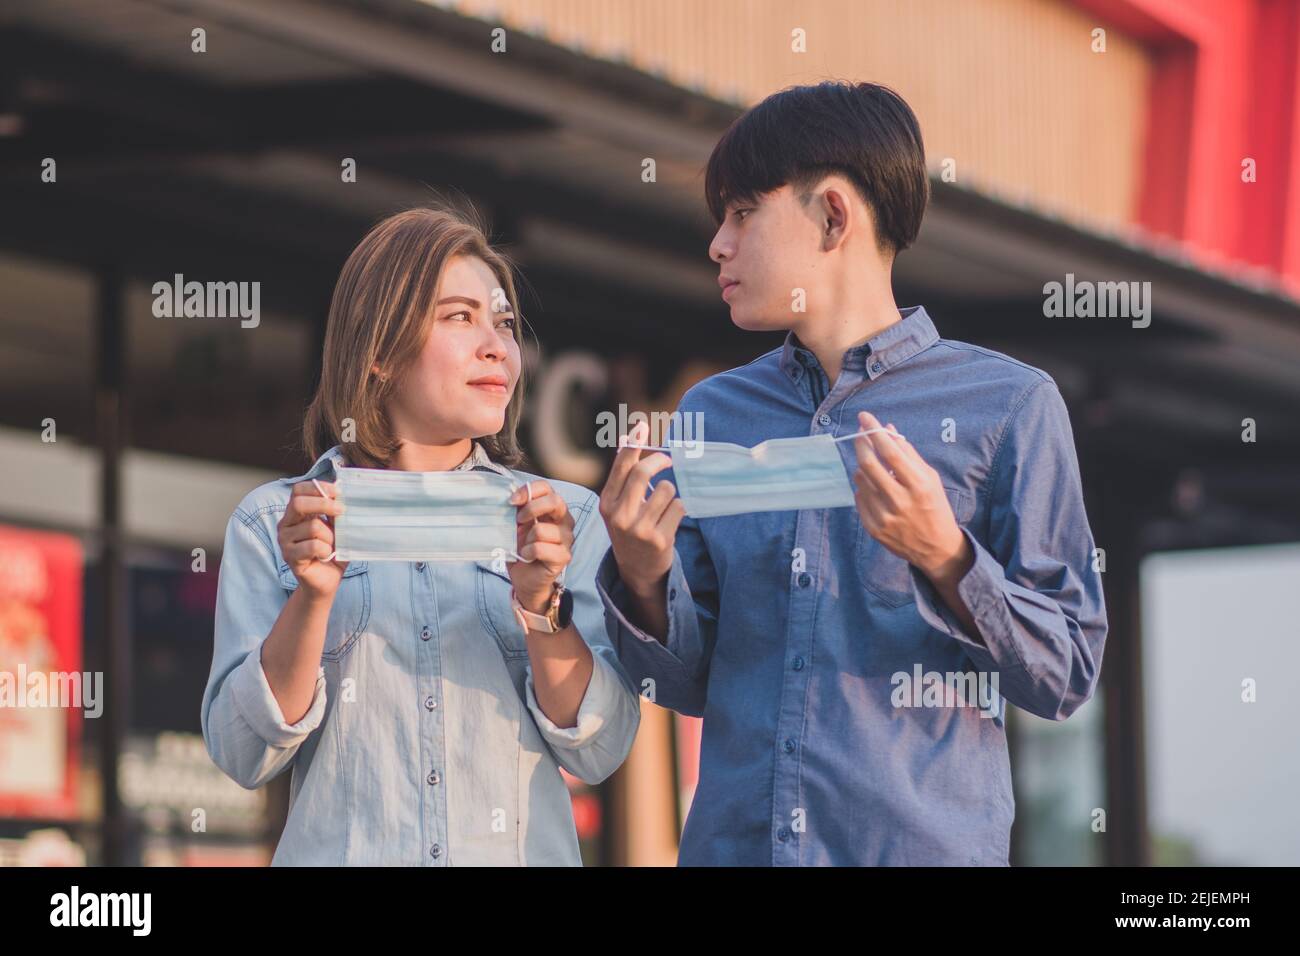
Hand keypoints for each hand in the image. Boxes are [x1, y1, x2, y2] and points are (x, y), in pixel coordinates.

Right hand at [278, 480, 348, 598]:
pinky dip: (326, 550)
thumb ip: (335, 513)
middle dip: (324, 505)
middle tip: (341, 511)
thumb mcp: (337, 528)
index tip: (338, 492)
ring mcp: (285, 541)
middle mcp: (286, 525)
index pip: (298, 490)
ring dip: (330, 536)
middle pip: (298, 503)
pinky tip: (326, 556)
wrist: (326, 580)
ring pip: (312, 526)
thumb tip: (343, 496)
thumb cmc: (332, 552)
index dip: (318, 488)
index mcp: (296, 514)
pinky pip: (313, 546)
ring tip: (332, 546)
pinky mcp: (290, 557)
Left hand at [508, 480, 574, 612]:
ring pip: (542, 529)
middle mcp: (565, 521)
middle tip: (518, 521)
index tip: (512, 501)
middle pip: (555, 501)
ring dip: (526, 538)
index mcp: (553, 509)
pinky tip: (528, 557)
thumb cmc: (522, 549)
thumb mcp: (516, 525)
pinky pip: (541, 548)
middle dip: (531, 509)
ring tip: (524, 546)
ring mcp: (567, 539)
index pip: (547, 488)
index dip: (528, 491)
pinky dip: (529, 552)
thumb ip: (518, 510)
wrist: (525, 578)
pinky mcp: (564, 556)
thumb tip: (510, 498)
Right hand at [598, 420, 685, 597]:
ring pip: (666, 490)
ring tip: (664, 506)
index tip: (643, 426)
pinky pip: (679, 507)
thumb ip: (622, 474)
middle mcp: (620, 515)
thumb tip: (626, 437)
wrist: (637, 570)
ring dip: (670, 492)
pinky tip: (671, 520)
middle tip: (668, 461)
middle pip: (642, 473)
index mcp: (607, 503)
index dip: (633, 444)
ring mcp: (639, 529)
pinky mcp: (659, 539)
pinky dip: (679, 509)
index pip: (621, 466)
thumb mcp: (618, 505)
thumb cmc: (629, 529)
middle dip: (659, 461)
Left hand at [851, 411, 971, 582]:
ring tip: (876, 468)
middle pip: (869, 464)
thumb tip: (888, 430)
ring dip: (864, 467)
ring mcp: (884, 516)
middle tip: (860, 433)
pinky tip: (876, 489)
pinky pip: (859, 497)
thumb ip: (908, 454)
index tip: (864, 417)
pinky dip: (865, 488)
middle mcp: (900, 501)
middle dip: (861, 443)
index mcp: (919, 485)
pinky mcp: (873, 528)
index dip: (874, 431)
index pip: (890, 452)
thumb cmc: (934, 507)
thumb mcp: (929, 478)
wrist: (935, 548)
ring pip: (861, 480)